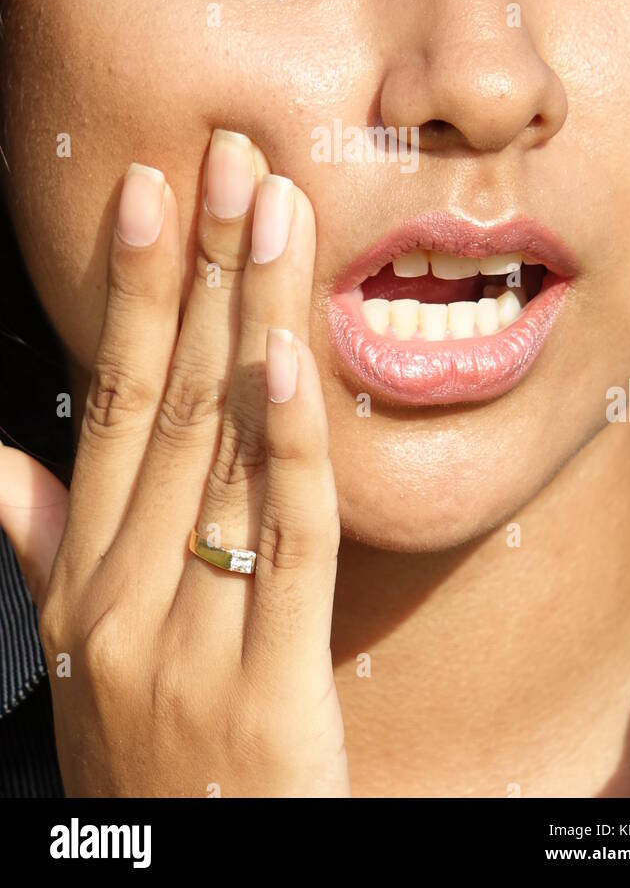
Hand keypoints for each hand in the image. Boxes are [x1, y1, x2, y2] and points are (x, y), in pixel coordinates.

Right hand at [0, 131, 349, 796]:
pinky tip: (291, 356)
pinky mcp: (266, 692)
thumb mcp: (77, 657)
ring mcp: (185, 642)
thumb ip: (43, 548)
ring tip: (274, 211)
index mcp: (82, 579)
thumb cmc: (153, 764)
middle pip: (167, 400)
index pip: (107, 403)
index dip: (128, 292)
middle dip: (200, 270)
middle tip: (232, 160)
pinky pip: (282, 541)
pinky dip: (289, 443)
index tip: (152, 192)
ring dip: (250, 317)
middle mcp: (119, 597)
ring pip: (225, 447)